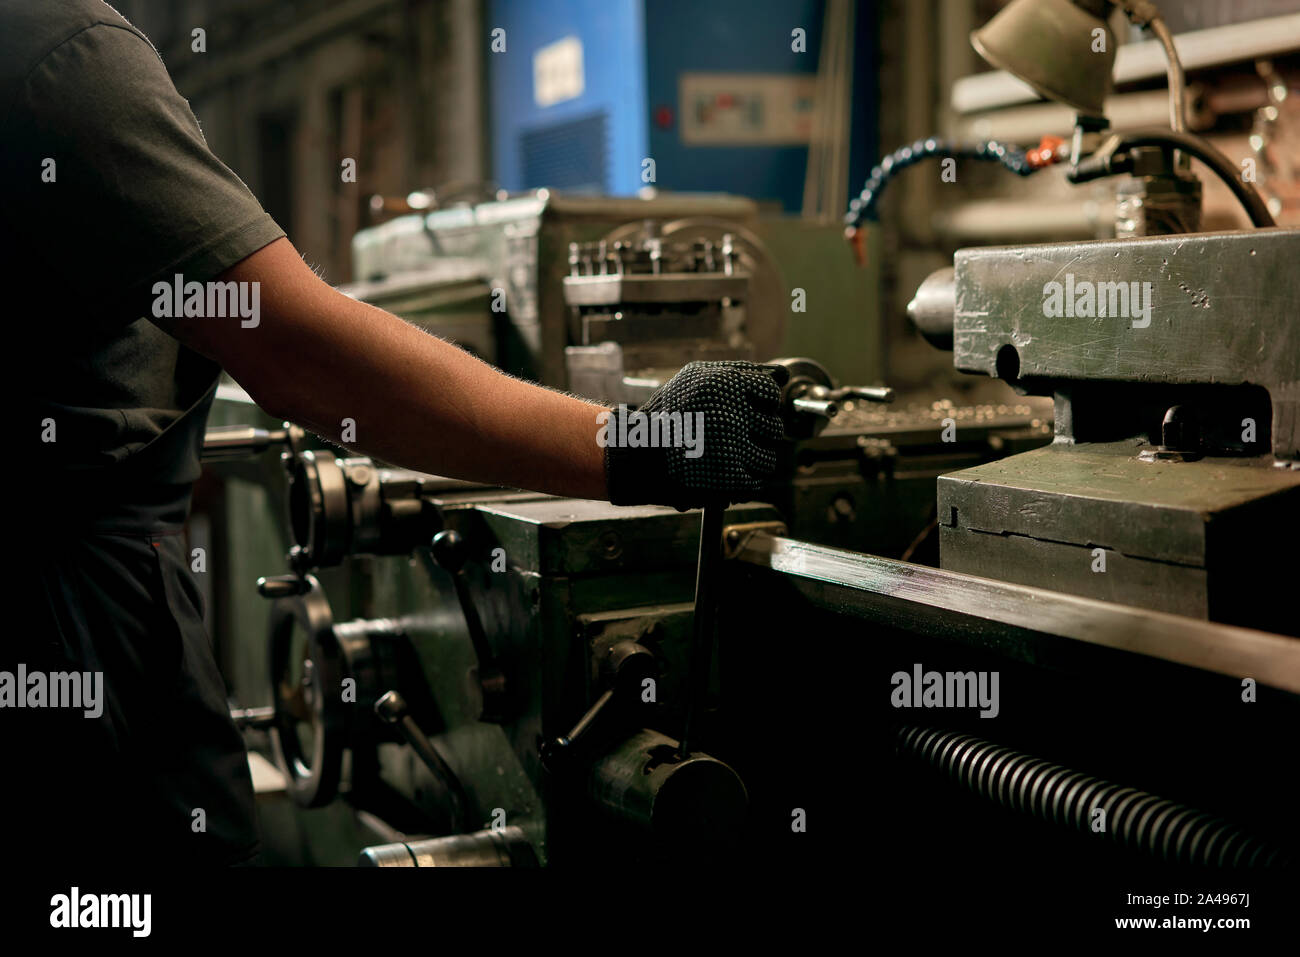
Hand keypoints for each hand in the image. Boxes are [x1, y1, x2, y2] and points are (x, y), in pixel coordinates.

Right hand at [602, 361, 785, 509]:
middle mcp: (732, 414)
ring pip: (769, 458)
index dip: (758, 405)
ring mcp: (732, 448)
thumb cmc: (668, 414)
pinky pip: (756, 482)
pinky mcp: (729, 478)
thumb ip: (741, 372)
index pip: (770, 394)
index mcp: (726, 385)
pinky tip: (723, 475)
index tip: (742, 413)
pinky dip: (742, 483)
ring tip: (724, 457)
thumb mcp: (697, 377)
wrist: (636, 452)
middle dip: (756, 434)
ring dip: (751, 461)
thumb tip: (782, 375)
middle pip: (774, 427)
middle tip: (728, 438)